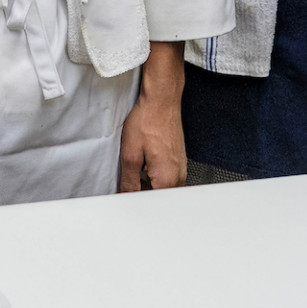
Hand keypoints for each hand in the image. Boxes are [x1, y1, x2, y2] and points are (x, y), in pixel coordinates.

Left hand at [117, 42, 186, 191]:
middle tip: (128, 189)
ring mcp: (181, 170)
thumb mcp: (130, 154)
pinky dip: (155, 179)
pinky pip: (168, 180)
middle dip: (143, 199)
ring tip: (137, 175)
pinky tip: (145, 167)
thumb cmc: (148, 120)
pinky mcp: (179, 162)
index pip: (152, 207)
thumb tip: (126, 197)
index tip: (125, 201)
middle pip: (160, 201)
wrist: (162, 100)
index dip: (136, 206)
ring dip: (149, 188)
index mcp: (167, 179)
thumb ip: (129, 181)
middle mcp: (179, 177)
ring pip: (164, 191)